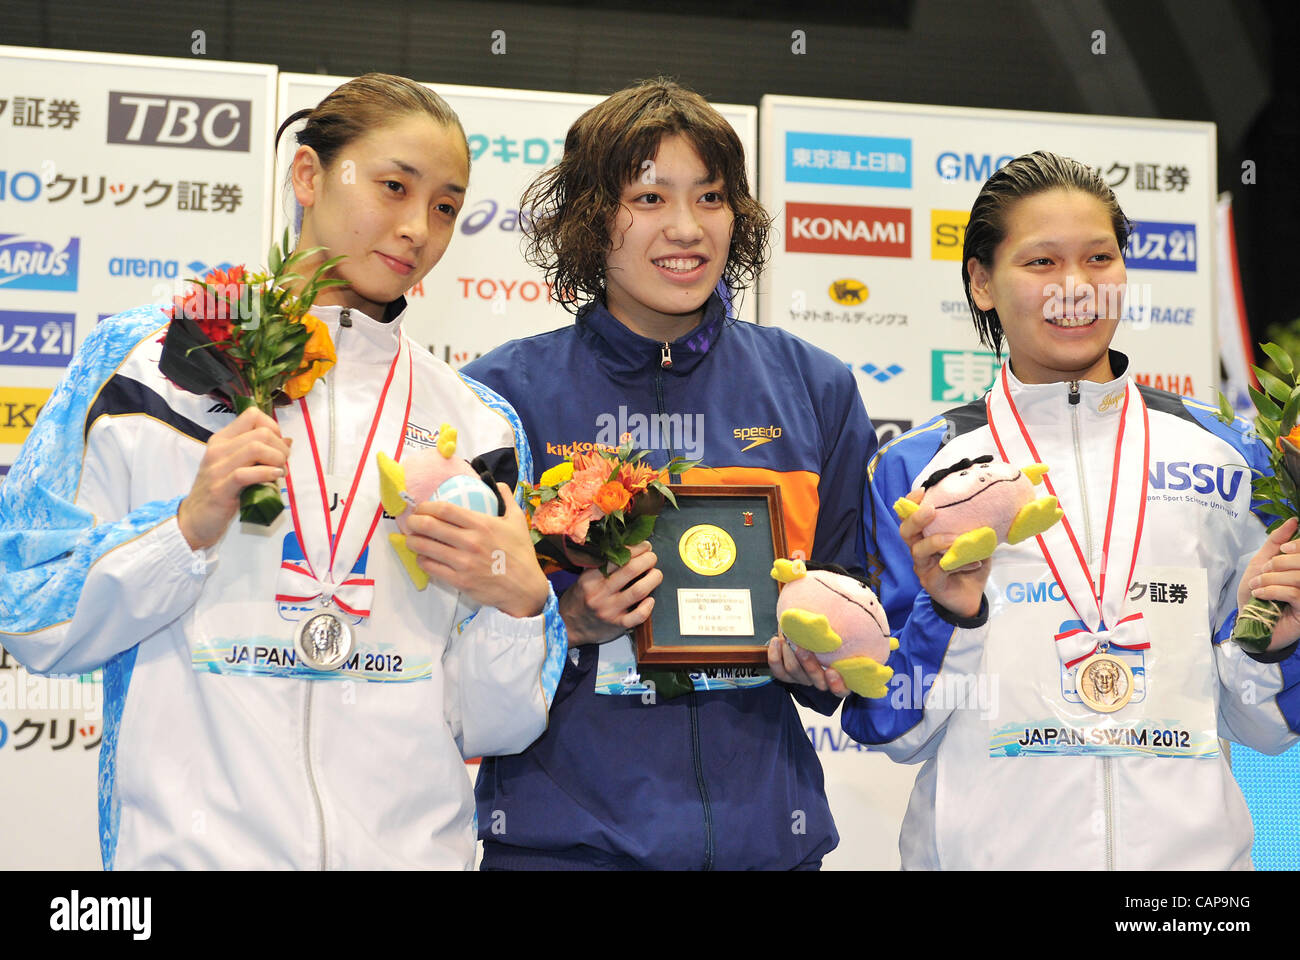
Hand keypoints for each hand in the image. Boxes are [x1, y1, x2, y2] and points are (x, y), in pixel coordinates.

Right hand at [178, 407, 290, 550]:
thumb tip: (288, 441)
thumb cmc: (220, 491)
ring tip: (280, 472)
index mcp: (222, 439)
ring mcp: (217, 468)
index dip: (273, 427)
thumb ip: (260, 452)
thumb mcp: (238, 466)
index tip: (278, 446)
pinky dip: (267, 473)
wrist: (195, 519)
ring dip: (277, 459)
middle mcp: (218, 449)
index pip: (252, 415)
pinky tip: (274, 478)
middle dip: (280, 447)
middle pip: (260, 432)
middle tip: (283, 463)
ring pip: (256, 448)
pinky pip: (246, 473)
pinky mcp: (220, 488)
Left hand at [402, 483, 549, 618]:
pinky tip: (423, 557)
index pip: (445, 510)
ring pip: (426, 547)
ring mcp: (463, 563)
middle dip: (414, 522)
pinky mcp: (459, 581)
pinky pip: (431, 568)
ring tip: (411, 538)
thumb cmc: (521, 554)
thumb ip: (507, 499)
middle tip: (411, 522)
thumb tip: (499, 484)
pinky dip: (422, 560)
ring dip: (413, 541)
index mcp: (482, 524)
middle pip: (430, 526)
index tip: (421, 507)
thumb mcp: (518, 521)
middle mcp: (470, 542)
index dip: (426, 506)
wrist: (525, 588)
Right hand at [559, 541, 662, 646]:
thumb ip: (601, 565)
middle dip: (648, 559)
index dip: (636, 548)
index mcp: (590, 578)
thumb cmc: (580, 598)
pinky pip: (639, 616)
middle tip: (652, 557)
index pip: (617, 556)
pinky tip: (650, 600)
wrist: (567, 626)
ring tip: (656, 574)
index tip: (645, 546)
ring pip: (639, 590)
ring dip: (653, 578)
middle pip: (631, 570)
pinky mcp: (617, 625)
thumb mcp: (584, 578)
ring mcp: (609, 610)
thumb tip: (628, 547)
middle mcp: (600, 593)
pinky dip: (648, 606)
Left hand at [767, 635, 849, 696]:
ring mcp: (802, 679)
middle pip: (815, 680)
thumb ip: (834, 635)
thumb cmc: (821, 631)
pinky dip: (774, 655)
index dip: (837, 684)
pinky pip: (778, 670)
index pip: (841, 689)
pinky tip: (776, 641)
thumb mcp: (832, 632)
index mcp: (837, 674)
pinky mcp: (786, 676)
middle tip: (801, 648)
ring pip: (794, 671)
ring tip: (786, 637)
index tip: (831, 671)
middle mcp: (819, 679)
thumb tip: (834, 626)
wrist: (803, 629)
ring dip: (789, 652)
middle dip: (808, 663)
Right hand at [899, 488, 990, 618]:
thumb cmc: (969, 565)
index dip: (912, 503)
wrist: (971, 598)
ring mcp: (923, 567)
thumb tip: (988, 505)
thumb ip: (971, 526)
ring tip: (957, 539)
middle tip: (931, 510)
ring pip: (919, 550)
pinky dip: (959, 563)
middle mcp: (919, 550)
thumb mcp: (972, 541)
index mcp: (925, 537)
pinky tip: (975, 562)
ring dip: (938, 541)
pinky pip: (940, 569)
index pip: (910, 517)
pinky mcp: (931, 583)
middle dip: (916, 518)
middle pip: (905, 531)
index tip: (924, 491)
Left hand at [1239, 516, 1299, 650]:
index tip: (1284, 548)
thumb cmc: (1256, 594)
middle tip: (1263, 571)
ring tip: (1257, 585)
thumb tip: (1293, 521)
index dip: (1299, 545)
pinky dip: (1273, 590)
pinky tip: (1260, 594)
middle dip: (1280, 562)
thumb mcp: (1261, 564)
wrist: (1248, 624)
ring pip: (1298, 577)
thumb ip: (1276, 542)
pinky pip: (1295, 593)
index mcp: (1299, 567)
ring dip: (1272, 578)